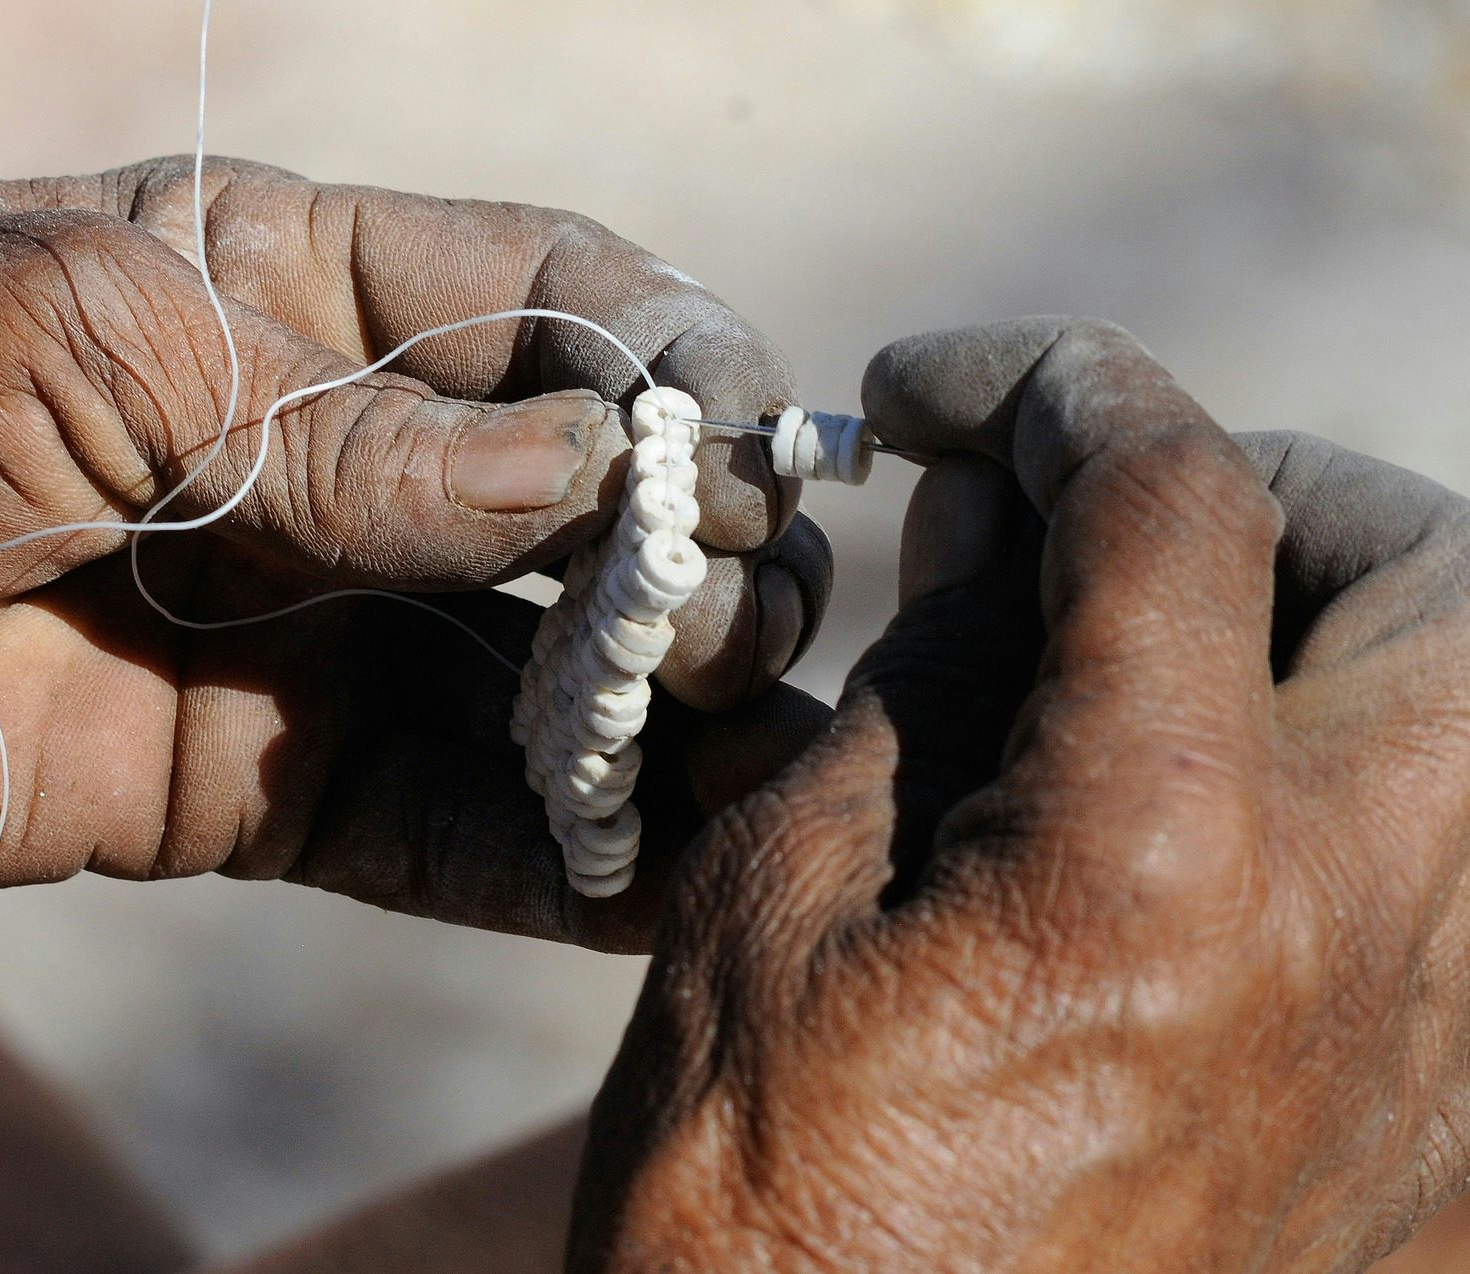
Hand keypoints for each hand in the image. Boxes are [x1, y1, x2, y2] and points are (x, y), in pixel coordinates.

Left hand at [0, 156, 831, 937]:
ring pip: (537, 673)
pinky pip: (443, 825)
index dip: (671, 354)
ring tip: (756, 749)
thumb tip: (585, 475)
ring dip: (659, 712)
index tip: (747, 438)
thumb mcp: (87, 336)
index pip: (552, 294)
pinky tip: (660, 878)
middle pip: (582, 497)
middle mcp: (335, 460)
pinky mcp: (263, 786)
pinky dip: (556, 860)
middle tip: (741, 609)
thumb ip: (340, 427)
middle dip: (687, 546)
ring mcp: (309, 630)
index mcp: (297, 288)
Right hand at [571, 318, 1469, 1267]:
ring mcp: (1434, 1055)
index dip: (1056, 387)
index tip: (953, 390)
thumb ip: (915, 691)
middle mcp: (1363, 936)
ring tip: (1174, 661)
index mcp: (1159, 859)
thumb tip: (994, 544)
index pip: (1176, 498)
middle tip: (1104, 520)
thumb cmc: (751, 1220)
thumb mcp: (769, 907)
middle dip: (1270, 492)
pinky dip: (1361, 795)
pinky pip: (1463, 894)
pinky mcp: (1438, 1153)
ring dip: (1350, 635)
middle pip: (1439, 577)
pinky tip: (1218, 832)